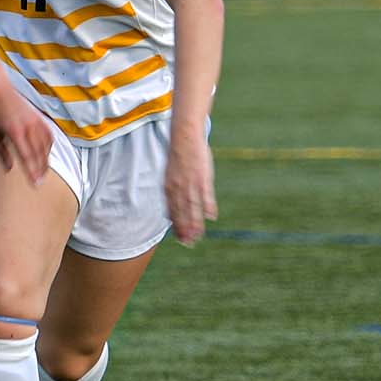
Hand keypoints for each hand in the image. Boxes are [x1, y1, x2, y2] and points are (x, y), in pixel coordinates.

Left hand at [0, 83, 51, 183]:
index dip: (32, 171)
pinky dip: (48, 147)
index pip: (27, 157)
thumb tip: (9, 169)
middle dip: (40, 169)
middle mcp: (28, 127)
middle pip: (39, 153)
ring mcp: (36, 121)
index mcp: (15, 132)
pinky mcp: (39, 117)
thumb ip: (1, 152)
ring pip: (45, 145)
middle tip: (39, 182)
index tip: (36, 183)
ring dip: (45, 159)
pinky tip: (45, 154)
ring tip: (43, 172)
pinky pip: (48, 135)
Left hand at [164, 127, 216, 246]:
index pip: (171, 211)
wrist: (184, 136)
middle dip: (185, 229)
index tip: (179, 238)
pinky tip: (211, 217)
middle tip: (188, 243)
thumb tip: (175, 203)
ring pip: (193, 208)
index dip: (176, 225)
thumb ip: (172, 189)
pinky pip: (206, 196)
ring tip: (199, 236)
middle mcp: (178, 187)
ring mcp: (191, 183)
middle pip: (182, 213)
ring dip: (196, 223)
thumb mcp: (171, 174)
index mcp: (169, 187)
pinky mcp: (202, 178)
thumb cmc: (179, 155)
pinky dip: (208, 207)